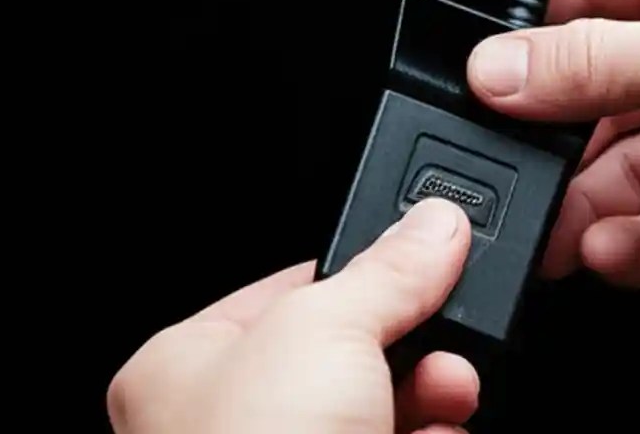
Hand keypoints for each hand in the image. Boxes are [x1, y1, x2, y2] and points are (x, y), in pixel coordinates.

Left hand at [107, 198, 478, 433]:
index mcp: (186, 366)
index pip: (286, 292)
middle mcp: (224, 427)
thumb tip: (431, 226)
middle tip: (446, 332)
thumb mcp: (324, 328)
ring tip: (453, 388)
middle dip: (407, 343)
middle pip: (340, 357)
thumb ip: (385, 273)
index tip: (424, 257)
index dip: (361, 274)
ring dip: (428, 394)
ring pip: (371, 413)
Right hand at [466, 0, 639, 285]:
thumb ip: (586, 66)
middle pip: (601, 92)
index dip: (539, 44)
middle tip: (519, 180)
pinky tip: (610, 252)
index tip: (497, 94)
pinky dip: (636, 241)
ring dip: (590, 206)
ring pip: (629, 165)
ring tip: (558, 237)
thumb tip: (496, 69)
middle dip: (559, 145)